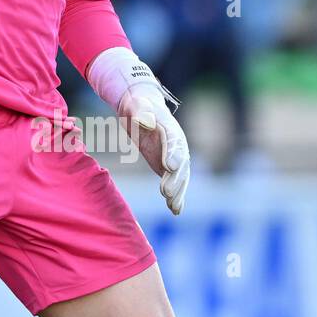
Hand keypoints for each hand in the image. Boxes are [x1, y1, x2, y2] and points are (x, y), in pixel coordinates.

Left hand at [118, 83, 190, 215]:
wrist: (141, 109)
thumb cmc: (138, 105)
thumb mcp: (136, 105)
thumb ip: (141, 112)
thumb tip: (144, 120)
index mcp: (170, 129)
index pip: (175, 142)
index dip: (173, 154)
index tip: (170, 166)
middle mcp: (177, 145)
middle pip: (180, 164)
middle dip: (175, 179)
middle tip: (166, 192)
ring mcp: (174, 158)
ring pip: (179, 177)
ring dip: (177, 192)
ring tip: (173, 207)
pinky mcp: (168, 167)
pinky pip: (174, 183)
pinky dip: (176, 197)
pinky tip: (175, 211)